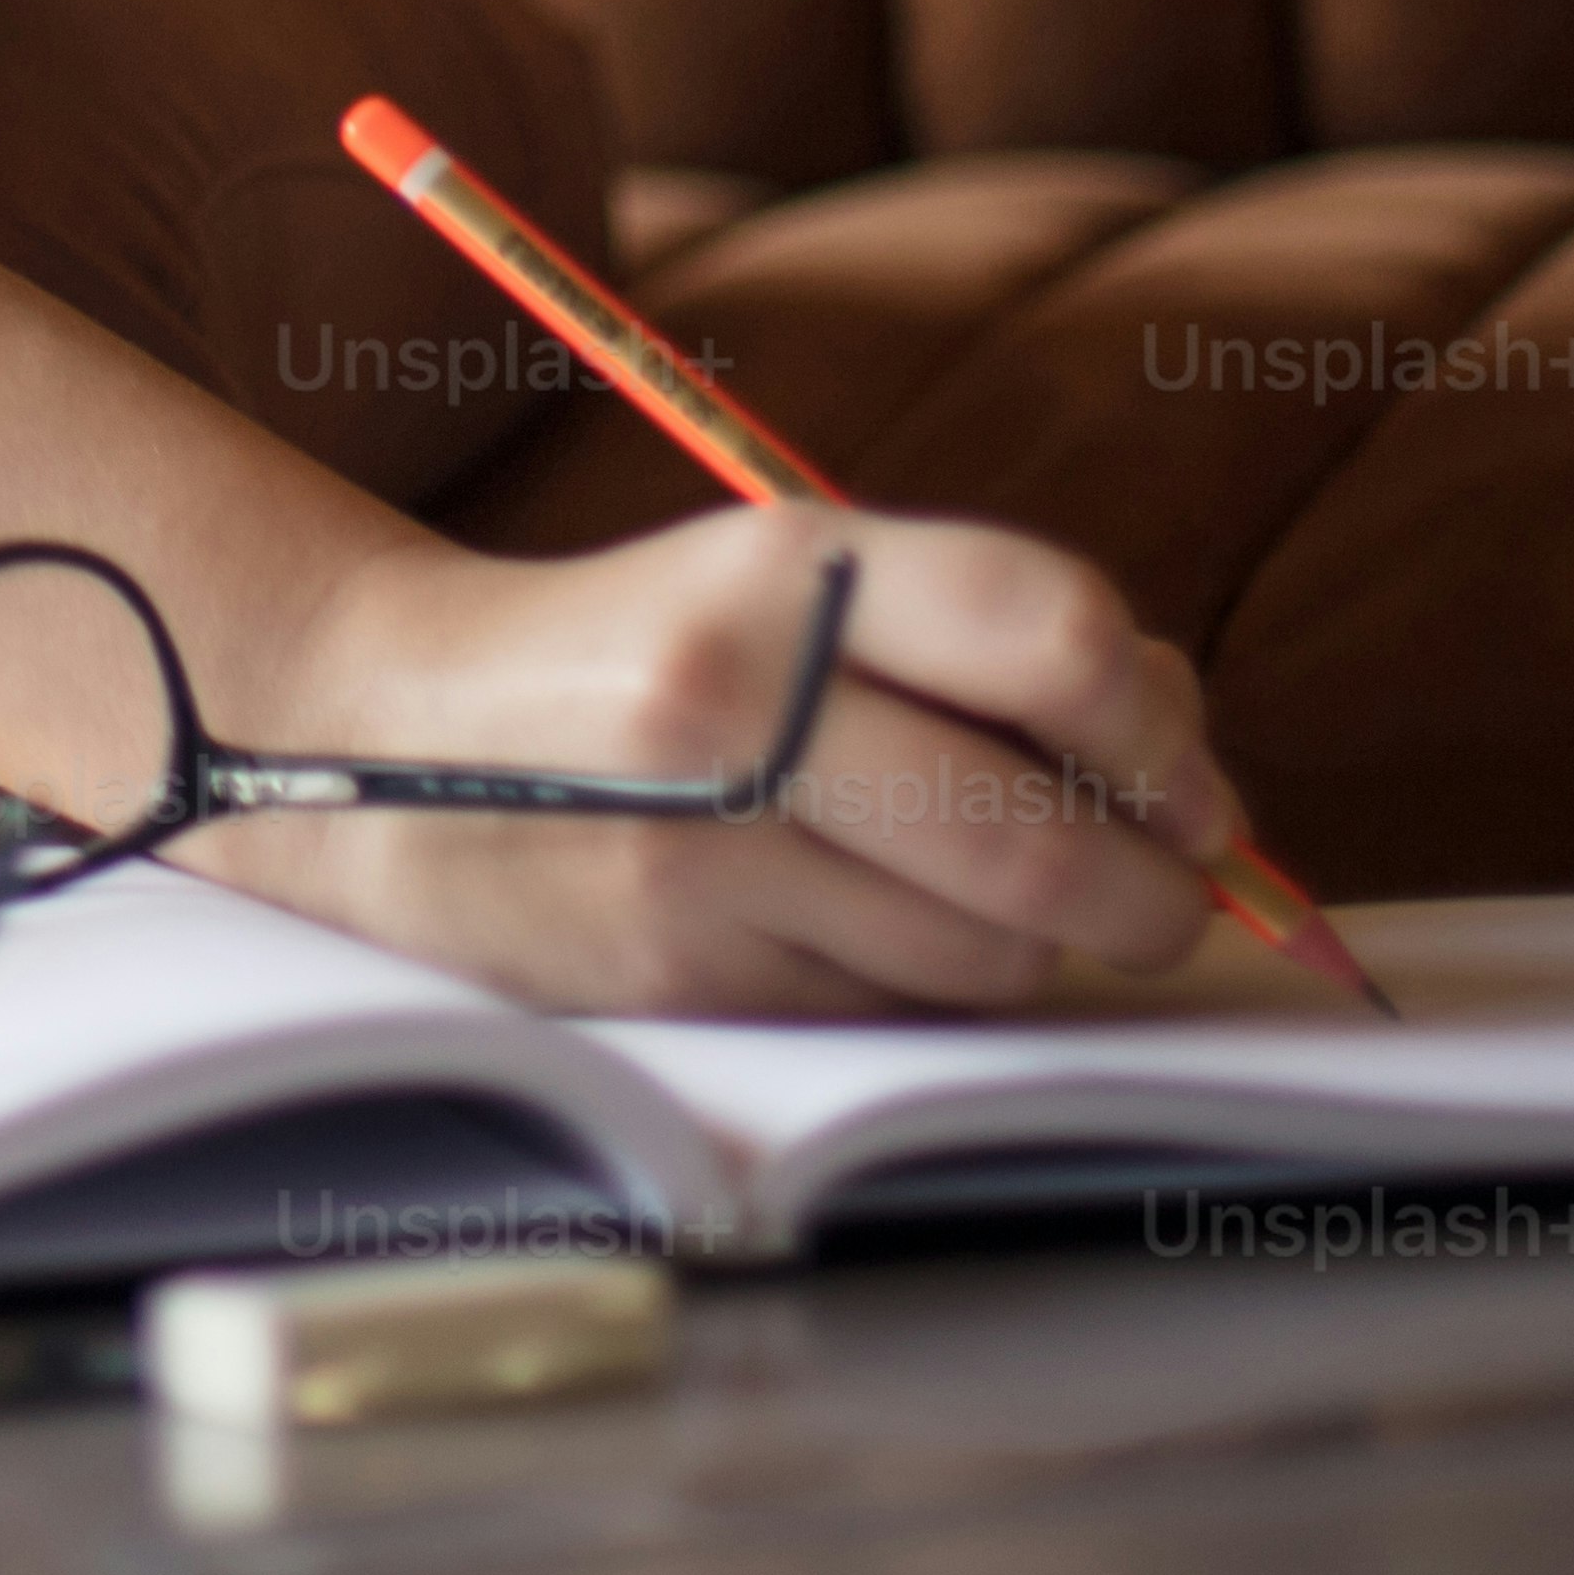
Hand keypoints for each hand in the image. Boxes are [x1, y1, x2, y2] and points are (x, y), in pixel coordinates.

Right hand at [190, 504, 1242, 1019]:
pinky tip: (877, 932)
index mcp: (787, 565)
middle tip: (1172, 892)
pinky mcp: (681, 968)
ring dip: (1035, 946)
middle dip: (1153, 888)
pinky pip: (893, 1009)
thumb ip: (981, 633)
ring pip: (985, 949)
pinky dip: (927, 986)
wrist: (381, 734)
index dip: (1163, 723)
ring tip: (995, 899)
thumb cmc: (644, 652)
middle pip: (1043, 836)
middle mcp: (744, 697)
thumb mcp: (789, 577)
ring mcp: (706, 848)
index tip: (1192, 779)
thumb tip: (1187, 744)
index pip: (1051, 633)